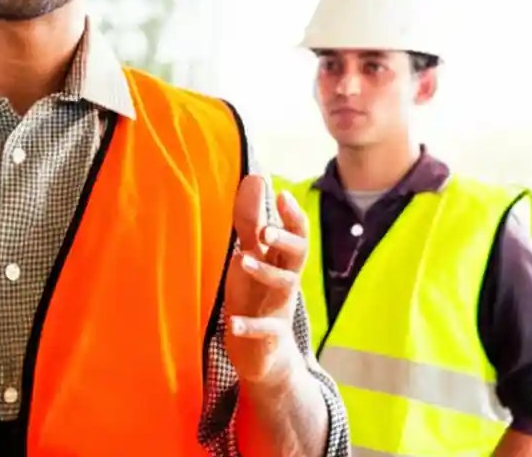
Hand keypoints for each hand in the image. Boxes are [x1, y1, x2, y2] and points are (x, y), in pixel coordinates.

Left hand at [224, 174, 310, 387]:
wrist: (265, 355)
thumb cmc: (257, 297)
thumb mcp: (250, 256)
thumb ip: (250, 220)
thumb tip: (257, 176)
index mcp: (282, 262)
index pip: (297, 235)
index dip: (293, 216)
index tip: (282, 194)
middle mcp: (286, 282)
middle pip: (298, 256)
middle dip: (286, 240)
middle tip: (267, 229)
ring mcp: (280, 309)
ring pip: (284, 287)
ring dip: (265, 272)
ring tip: (241, 259)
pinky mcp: (269, 337)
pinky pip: (265, 330)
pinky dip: (249, 326)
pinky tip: (233, 323)